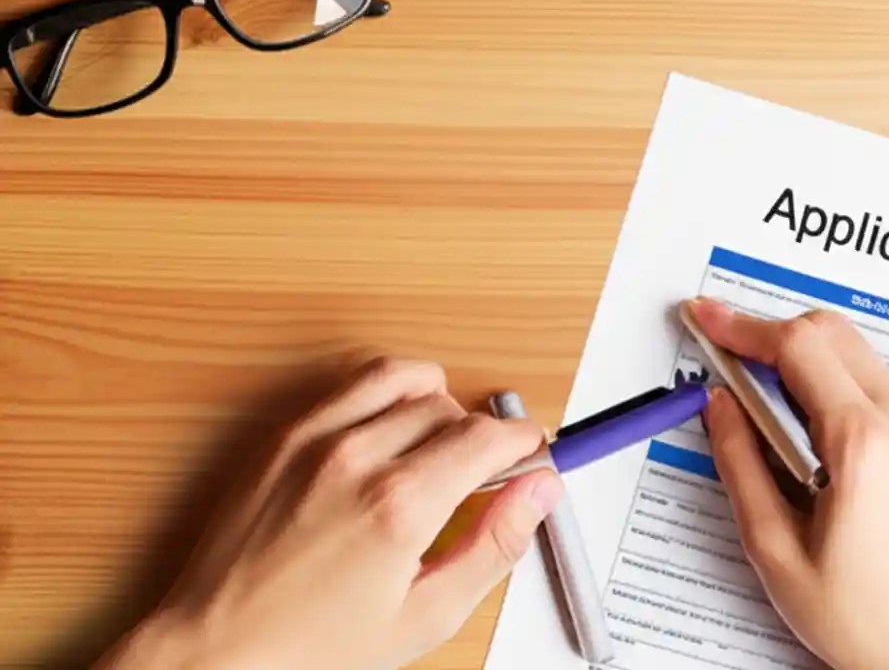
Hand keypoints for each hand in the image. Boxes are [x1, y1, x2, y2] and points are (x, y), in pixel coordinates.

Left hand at [93, 358, 562, 669]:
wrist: (218, 646)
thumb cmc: (310, 645)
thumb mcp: (425, 616)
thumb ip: (494, 547)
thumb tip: (537, 495)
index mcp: (400, 505)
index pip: (488, 436)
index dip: (522, 441)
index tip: (529, 455)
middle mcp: (357, 457)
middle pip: (452, 407)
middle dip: (481, 434)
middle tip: (481, 471)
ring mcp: (315, 438)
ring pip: (405, 377)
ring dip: (436, 399)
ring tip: (437, 441)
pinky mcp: (285, 434)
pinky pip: (352, 381)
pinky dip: (385, 391)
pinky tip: (388, 429)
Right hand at [685, 299, 888, 669]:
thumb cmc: (863, 616)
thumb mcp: (774, 546)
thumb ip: (739, 463)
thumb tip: (719, 405)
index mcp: (863, 443)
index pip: (797, 346)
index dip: (741, 326)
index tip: (705, 318)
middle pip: (828, 330)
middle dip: (768, 331)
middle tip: (722, 352)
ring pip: (850, 348)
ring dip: (797, 353)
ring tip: (754, 396)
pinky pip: (868, 378)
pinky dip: (825, 376)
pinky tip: (795, 417)